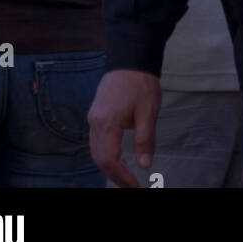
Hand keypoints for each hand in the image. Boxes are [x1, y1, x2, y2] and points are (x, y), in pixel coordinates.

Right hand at [88, 69, 161, 187]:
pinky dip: (105, 154)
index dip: (121, 176)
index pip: (109, 159)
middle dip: (114, 175)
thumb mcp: (148, 111)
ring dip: (108, 166)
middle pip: (99, 158)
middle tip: (131, 185)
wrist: (130, 56)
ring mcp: (93, 117)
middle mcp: (95, 122)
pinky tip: (117, 158)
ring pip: (95, 150)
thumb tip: (144, 164)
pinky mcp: (96, 112)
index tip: (135, 185)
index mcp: (107, 122)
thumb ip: (145, 139)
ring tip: (125, 177)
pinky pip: (96, 140)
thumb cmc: (140, 81)